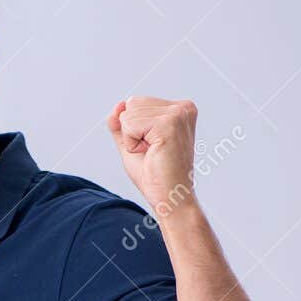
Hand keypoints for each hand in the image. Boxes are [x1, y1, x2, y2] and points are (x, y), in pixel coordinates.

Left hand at [106, 96, 197, 215]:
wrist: (169, 197)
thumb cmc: (154, 175)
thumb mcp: (132, 143)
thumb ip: (122, 124)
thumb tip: (118, 106)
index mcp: (180, 108)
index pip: (135, 102)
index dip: (133, 129)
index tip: (153, 147)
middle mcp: (183, 107)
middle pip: (131, 103)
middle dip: (131, 131)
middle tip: (151, 152)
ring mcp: (178, 114)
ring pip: (129, 113)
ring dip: (132, 138)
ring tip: (152, 153)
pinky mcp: (169, 124)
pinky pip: (129, 124)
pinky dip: (132, 143)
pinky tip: (151, 154)